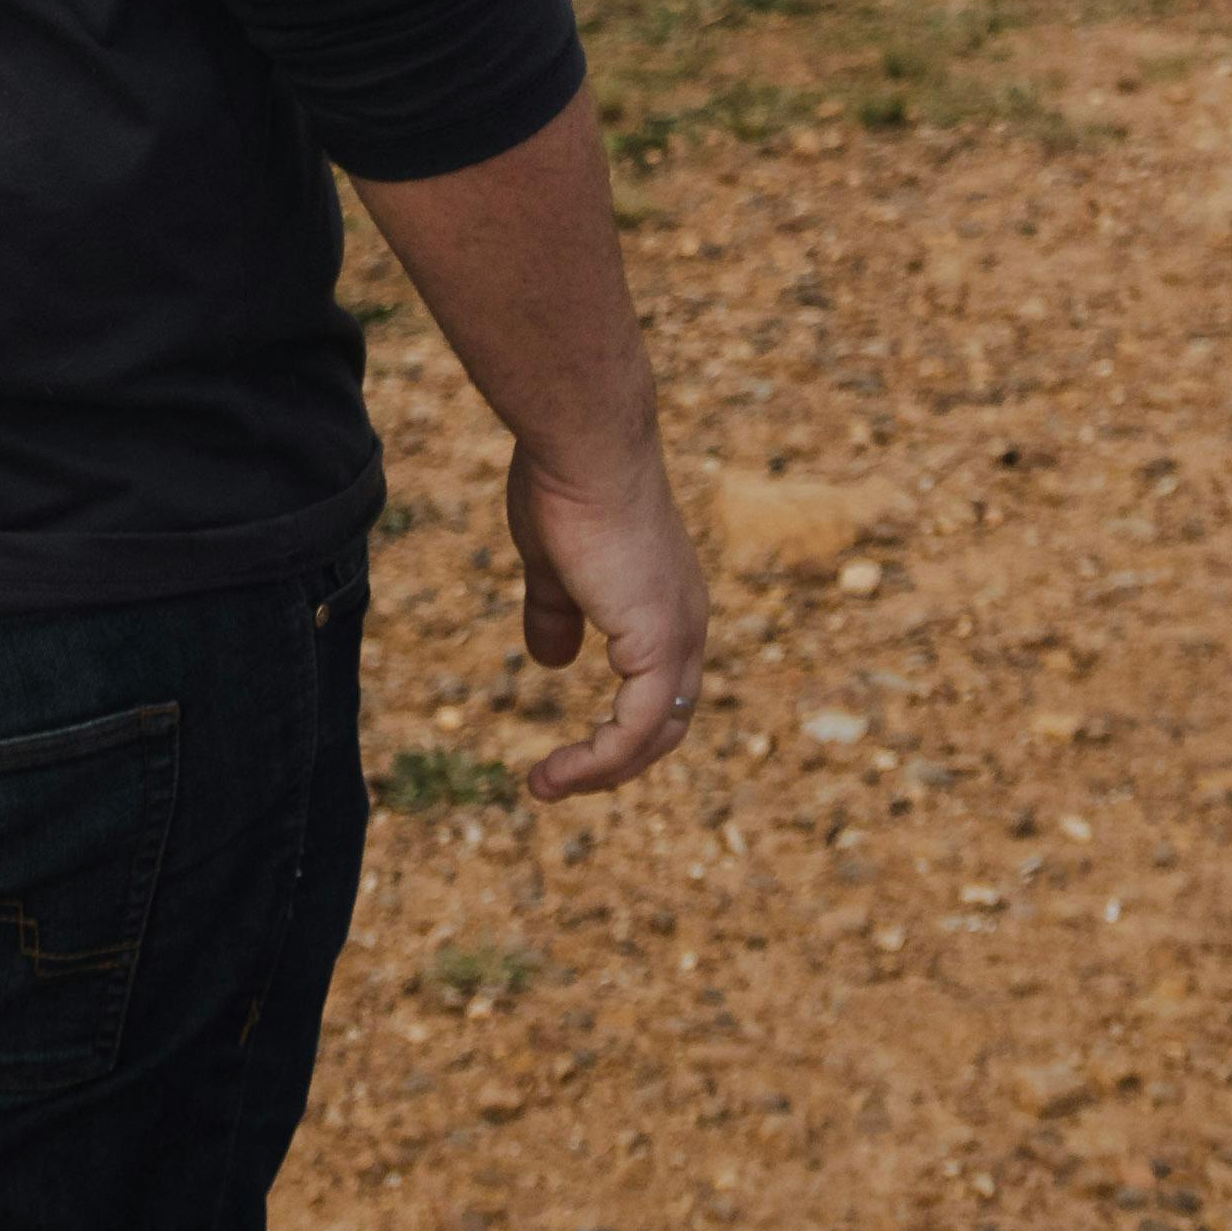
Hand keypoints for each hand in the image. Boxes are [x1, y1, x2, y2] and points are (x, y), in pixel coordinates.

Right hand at [504, 437, 709, 798]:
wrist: (583, 443)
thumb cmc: (565, 484)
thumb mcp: (553, 559)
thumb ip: (557, 610)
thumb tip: (552, 661)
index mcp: (666, 598)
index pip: (660, 684)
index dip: (620, 721)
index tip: (570, 741)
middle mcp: (685, 620)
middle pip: (666, 720)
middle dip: (615, 758)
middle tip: (561, 778)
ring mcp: (678, 635)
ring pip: (653, 734)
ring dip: (600, 772)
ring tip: (546, 787)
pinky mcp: (658, 646)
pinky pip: (633, 731)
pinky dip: (596, 762)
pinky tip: (554, 774)